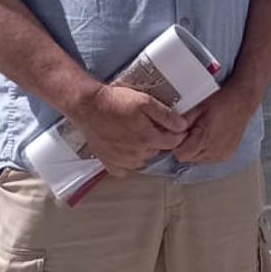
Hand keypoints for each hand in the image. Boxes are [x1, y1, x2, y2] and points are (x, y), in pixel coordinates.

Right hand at [67, 84, 187, 172]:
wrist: (88, 107)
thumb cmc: (115, 102)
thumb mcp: (144, 101)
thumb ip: (165, 115)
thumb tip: (183, 126)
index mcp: (148, 139)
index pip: (173, 142)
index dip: (177, 134)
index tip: (174, 127)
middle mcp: (137, 154)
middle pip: (158, 150)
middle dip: (158, 140)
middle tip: (149, 126)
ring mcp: (122, 160)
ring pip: (143, 160)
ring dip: (144, 150)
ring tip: (135, 134)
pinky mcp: (109, 163)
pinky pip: (124, 169)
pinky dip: (127, 162)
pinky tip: (125, 149)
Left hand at [171, 83, 258, 164]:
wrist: (242, 100)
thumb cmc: (220, 100)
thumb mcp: (196, 107)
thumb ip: (180, 121)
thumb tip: (166, 131)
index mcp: (206, 138)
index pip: (181, 154)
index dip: (177, 144)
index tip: (180, 133)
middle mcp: (215, 151)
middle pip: (189, 158)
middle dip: (186, 147)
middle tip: (190, 131)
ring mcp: (222, 154)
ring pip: (198, 160)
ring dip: (196, 150)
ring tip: (201, 133)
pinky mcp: (227, 155)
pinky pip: (209, 159)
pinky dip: (206, 151)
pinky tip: (209, 138)